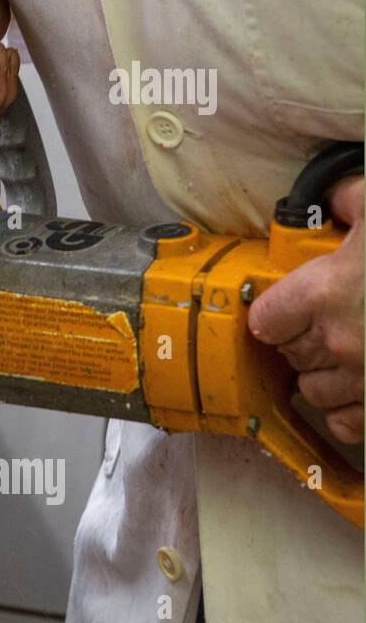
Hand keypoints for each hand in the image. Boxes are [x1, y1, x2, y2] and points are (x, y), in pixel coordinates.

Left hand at [249, 175, 364, 442]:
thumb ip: (355, 201)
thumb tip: (337, 197)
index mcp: (330, 292)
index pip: (266, 319)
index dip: (277, 311)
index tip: (290, 306)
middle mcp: (343, 342)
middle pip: (291, 354)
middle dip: (304, 339)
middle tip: (330, 322)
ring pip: (314, 392)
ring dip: (324, 376)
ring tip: (347, 354)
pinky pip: (349, 425)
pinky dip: (349, 412)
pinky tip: (361, 389)